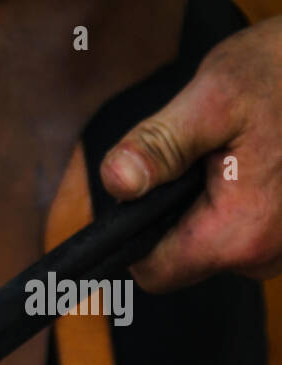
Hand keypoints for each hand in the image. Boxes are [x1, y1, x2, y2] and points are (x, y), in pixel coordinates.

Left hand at [100, 17, 281, 292]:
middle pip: (182, 260)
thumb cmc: (279, 73)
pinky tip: (253, 164)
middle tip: (200, 158)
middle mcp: (268, 256)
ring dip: (207, 207)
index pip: (154, 273)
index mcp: (240, 235)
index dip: (136, 234)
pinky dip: (234, 205)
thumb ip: (160, 145)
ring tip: (232, 156)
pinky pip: (241, 234)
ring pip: (212, 247)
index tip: (152, 186)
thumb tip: (117, 183)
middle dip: (175, 214)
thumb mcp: (213, 98)